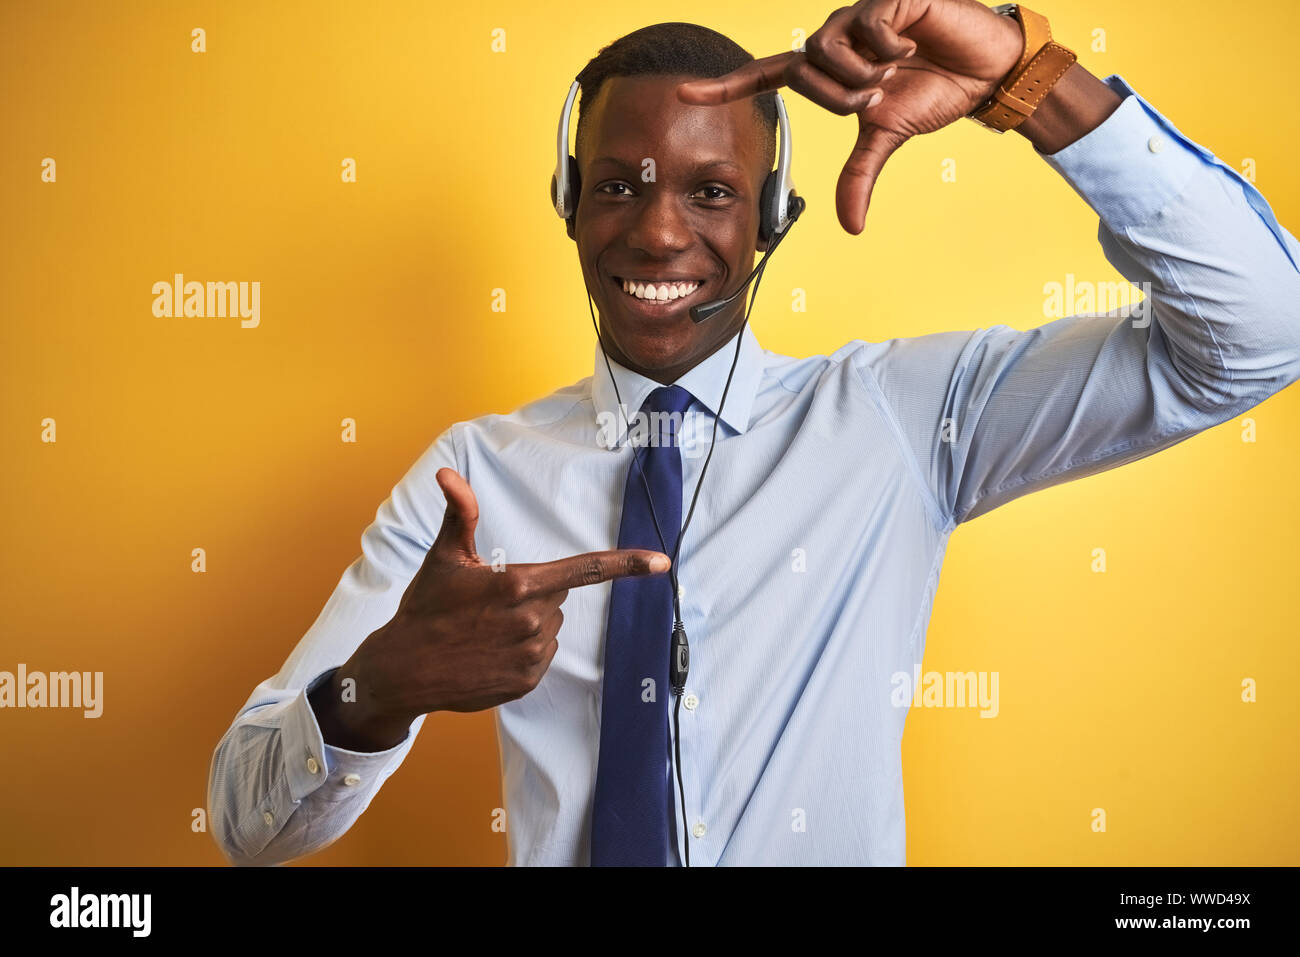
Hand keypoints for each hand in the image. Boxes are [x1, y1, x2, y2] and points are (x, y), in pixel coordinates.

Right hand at [332, 468, 670, 740]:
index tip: (661, 562)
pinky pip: (541, 655)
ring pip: (550, 626)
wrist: (404, 670)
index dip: (627, 564)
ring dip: (527, 624)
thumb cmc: (425, 609)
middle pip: (557, 595)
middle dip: (532, 593)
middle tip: (488, 602)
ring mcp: (531, 654)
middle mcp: (532, 620)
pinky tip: (490, 652)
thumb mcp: (443, 558)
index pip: (584, 569)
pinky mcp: (527, 680)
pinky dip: (522, 652)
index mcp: (519, 584)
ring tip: (485, 629)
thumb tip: (449, 474)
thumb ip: (459, 514)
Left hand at [676, 0, 1024, 233]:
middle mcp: (834, 37)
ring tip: (897, 69)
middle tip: (879, 96)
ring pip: (826, 48)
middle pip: (804, 69)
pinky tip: (914, 41)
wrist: (984, 69)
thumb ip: (860, 175)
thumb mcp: (887, 136)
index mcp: (828, 68)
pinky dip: (891, 46)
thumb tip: (851, 227)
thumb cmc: (933, 90)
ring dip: (862, 74)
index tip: (681, 94)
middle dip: (840, 97)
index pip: (765, 76)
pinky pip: (868, 26)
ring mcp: (858, 15)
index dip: (724, 88)